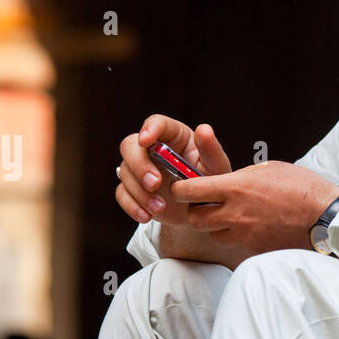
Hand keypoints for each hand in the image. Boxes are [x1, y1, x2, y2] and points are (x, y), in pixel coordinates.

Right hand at [116, 116, 231, 226]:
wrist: (203, 210)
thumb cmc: (211, 182)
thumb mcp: (216, 167)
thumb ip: (211, 150)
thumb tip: (204, 130)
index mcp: (174, 136)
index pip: (156, 123)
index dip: (148, 128)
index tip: (145, 140)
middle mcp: (152, 148)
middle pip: (130, 145)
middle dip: (139, 165)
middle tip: (154, 184)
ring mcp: (140, 168)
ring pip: (125, 172)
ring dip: (140, 192)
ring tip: (160, 207)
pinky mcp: (134, 189)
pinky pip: (122, 194)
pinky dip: (132, 206)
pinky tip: (146, 216)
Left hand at [168, 161, 338, 253]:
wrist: (325, 217)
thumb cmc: (302, 188)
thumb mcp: (268, 169)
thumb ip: (242, 177)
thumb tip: (229, 181)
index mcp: (235, 187)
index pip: (188, 190)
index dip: (180, 189)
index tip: (183, 188)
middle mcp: (234, 214)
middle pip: (195, 219)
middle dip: (196, 211)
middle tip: (206, 205)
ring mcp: (244, 235)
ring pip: (213, 235)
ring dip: (216, 227)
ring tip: (232, 218)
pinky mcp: (254, 250)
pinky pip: (235, 245)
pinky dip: (237, 238)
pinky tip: (252, 228)